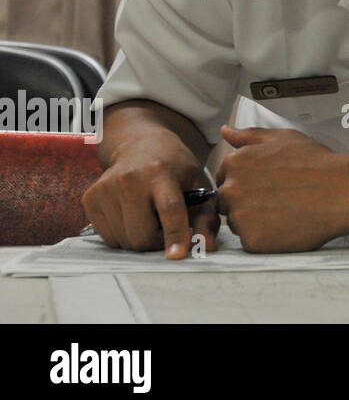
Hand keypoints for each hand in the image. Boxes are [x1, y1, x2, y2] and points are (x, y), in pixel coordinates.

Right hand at [82, 133, 217, 258]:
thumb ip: (205, 217)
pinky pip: (107, 238)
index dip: (175, 234)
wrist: (140, 144)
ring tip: (148, 216)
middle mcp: (129, 179)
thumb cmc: (175, 168)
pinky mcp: (89, 198)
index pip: (169, 208)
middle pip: (142, 234)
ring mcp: (105, 188)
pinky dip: (122, 235)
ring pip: (123, 241)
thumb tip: (207, 247)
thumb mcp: (198, 184)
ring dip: (139, 238)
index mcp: (161, 172)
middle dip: (157, 241)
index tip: (177, 255)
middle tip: (165, 227)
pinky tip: (131, 215)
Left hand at [215, 126, 348, 251]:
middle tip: (276, 199)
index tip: (267, 184)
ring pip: (237, 223)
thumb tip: (225, 131)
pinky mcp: (252, 241)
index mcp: (234, 163)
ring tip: (283, 211)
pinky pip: (251, 240)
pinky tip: (285, 225)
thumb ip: (249, 136)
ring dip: (254, 220)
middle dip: (247, 201)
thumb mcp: (284, 139)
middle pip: (227, 202)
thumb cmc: (316, 162)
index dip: (246, 182)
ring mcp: (240, 217)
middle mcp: (231, 190)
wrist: (342, 192)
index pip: (224, 179)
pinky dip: (265, 236)